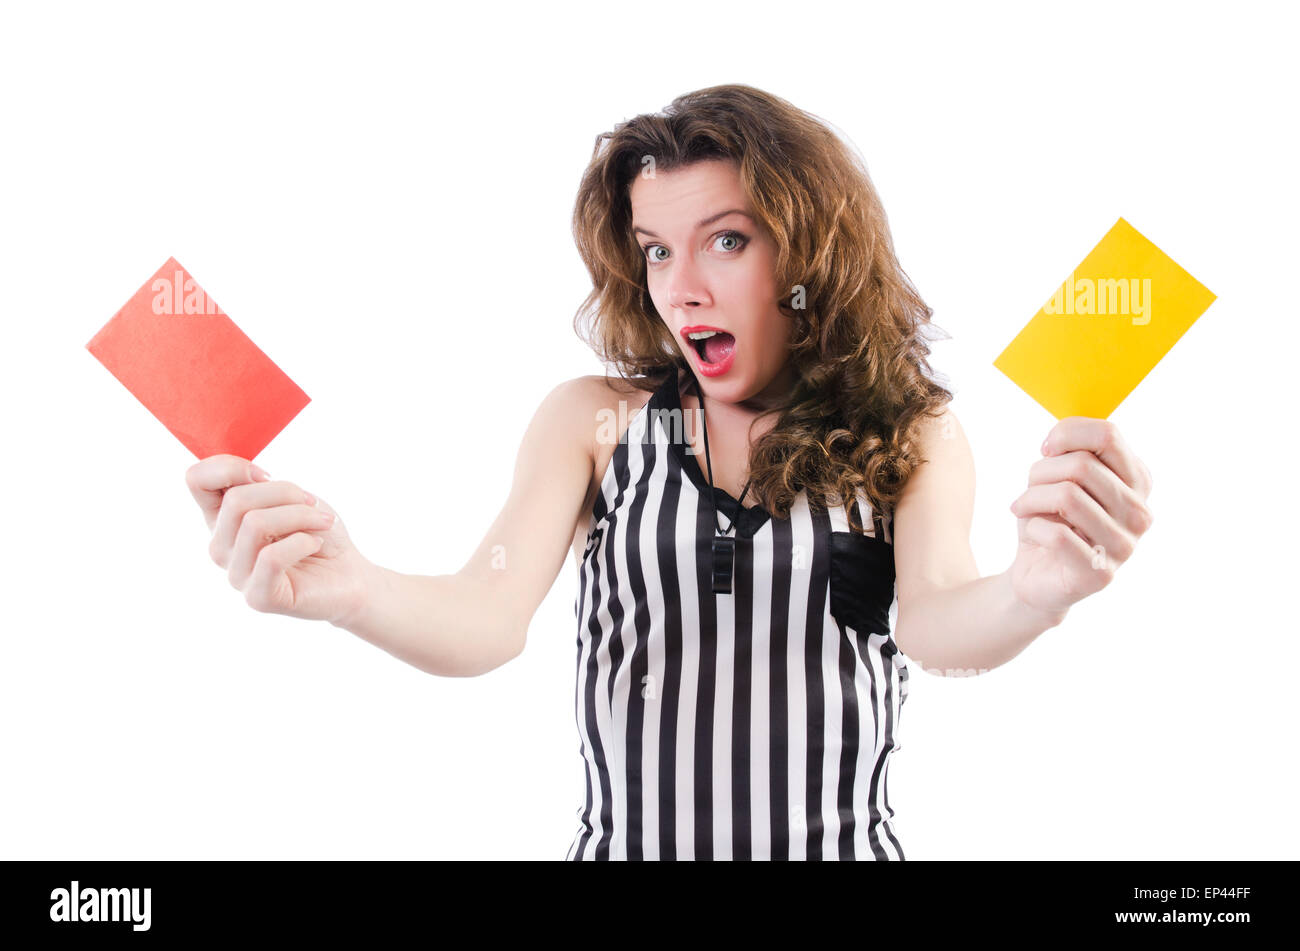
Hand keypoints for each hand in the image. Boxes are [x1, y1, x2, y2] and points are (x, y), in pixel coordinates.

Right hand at [185, 455, 372, 625]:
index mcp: (222, 518)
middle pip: (235, 500)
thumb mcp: (291, 496)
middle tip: (314, 504)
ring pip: (255, 524)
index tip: (266, 475)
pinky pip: (271, 557)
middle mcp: (221, 548)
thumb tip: (246, 476)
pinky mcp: (258, 597)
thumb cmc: (319, 531)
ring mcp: (237, 575)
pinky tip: (316, 544)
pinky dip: (304, 542)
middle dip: (285, 492)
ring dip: (301, 515)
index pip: (196, 480)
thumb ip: (258, 484)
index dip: (229, 467)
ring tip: (322, 523)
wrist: (350, 573)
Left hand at [1007, 417, 1154, 618]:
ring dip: (1031, 500)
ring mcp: (1124, 545)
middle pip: (1081, 465)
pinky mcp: (1101, 574)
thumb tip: (1058, 440)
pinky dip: (1033, 528)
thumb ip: (1068, 452)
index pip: (1107, 434)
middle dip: (1041, 473)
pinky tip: (1035, 536)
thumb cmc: (1050, 519)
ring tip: (1025, 509)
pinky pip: (1057, 534)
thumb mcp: (1057, 477)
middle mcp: (1139, 513)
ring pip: (1067, 497)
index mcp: (1137, 481)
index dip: (1066, 434)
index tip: (1046, 449)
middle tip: (1030, 490)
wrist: (1036, 574)